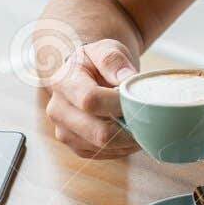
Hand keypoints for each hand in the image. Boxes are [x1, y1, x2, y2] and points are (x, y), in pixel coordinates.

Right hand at [44, 39, 141, 158]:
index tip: (136, 98)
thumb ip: (114, 60)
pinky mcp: (76, 148)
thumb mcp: (105, 49)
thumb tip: (126, 80)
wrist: (84, 77)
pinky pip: (104, 155)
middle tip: (146, 116)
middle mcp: (58, 111)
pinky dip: (122, 147)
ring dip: (128, 139)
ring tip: (139, 122)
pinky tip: (128, 131)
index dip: (119, 104)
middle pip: (98, 132)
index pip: (91, 100)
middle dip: (128, 127)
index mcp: (63, 82)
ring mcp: (65, 132)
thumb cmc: (96, 63)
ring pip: (104, 147)